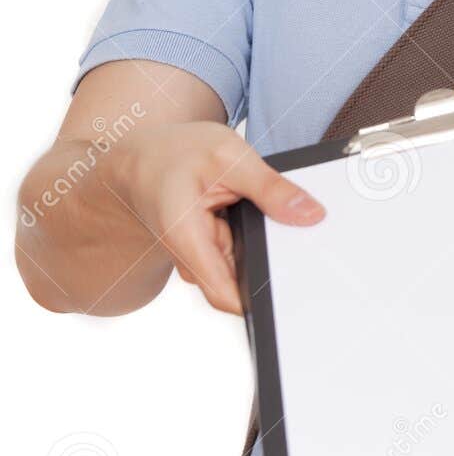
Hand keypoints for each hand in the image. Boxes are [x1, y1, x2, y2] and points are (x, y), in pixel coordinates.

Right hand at [113, 122, 324, 314]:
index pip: (229, 297)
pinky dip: (255, 234)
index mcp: (189, 241)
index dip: (263, 301)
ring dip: (265, 246)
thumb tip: (310, 214)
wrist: (141, 156)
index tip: (297, 291)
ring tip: (270, 211)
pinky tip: (259, 211)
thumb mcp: (229, 157)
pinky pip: (241, 250)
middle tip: (302, 237)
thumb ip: (270, 188)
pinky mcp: (209, 247)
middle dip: (274, 264)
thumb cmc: (172, 154)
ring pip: (245, 264)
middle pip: (243, 281)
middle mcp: (193, 259)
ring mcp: (201, 256)